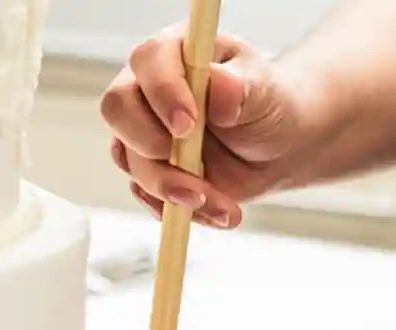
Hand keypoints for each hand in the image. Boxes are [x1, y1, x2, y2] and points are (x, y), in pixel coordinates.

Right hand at [102, 25, 312, 229]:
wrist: (277, 147)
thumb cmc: (267, 105)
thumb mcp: (263, 91)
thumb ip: (240, 88)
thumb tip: (218, 90)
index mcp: (174, 53)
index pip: (148, 62)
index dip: (162, 94)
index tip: (188, 124)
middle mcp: (148, 89)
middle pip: (118, 110)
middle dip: (152, 147)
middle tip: (193, 171)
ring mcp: (144, 131)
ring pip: (132, 161)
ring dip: (174, 190)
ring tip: (221, 205)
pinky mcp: (148, 168)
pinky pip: (146, 194)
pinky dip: (179, 210)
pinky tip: (216, 210)